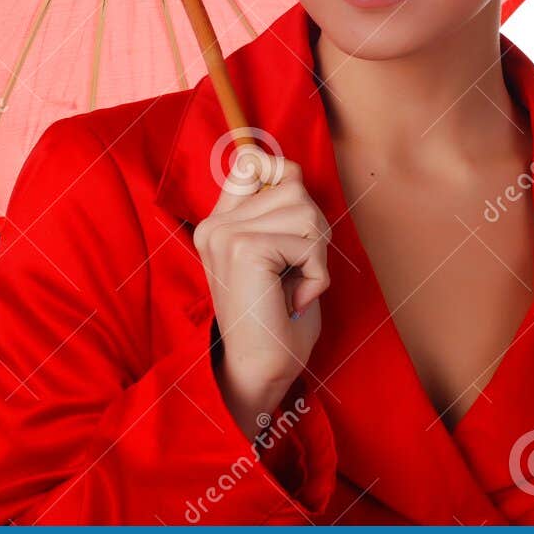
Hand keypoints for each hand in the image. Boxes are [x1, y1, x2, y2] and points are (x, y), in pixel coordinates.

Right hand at [192, 150, 331, 436]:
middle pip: (292, 183)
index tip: (294, 224)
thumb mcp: (279, 254)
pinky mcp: (244, 248)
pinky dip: (317, 273)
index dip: (284, 176)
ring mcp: (226, 234)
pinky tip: (296, 299)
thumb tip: (290, 171)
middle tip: (298, 271)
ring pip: (305, 209)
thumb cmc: (278, 319)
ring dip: (317, 253)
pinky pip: (308, 239)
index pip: (253, 162)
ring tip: (296, 285)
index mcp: (220, 224)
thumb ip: (278, 213)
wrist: (261, 371)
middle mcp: (216, 224)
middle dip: (314, 229)